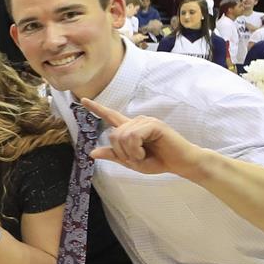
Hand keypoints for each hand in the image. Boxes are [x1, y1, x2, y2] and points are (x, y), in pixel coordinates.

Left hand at [84, 97, 207, 177]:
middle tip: (136, 159)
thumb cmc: (159, 161)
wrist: (181, 163)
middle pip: (113, 134)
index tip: (82, 100)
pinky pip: (133, 136)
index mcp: (130, 129)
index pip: (110, 116)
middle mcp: (136, 122)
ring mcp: (145, 121)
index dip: (96, 108)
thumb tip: (92, 153)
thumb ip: (114, 156)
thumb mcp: (132, 162)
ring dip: (130, 152)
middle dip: (121, 152)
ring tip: (143, 156)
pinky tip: (144, 153)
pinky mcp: (153, 124)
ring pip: (122, 135)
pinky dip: (135, 149)